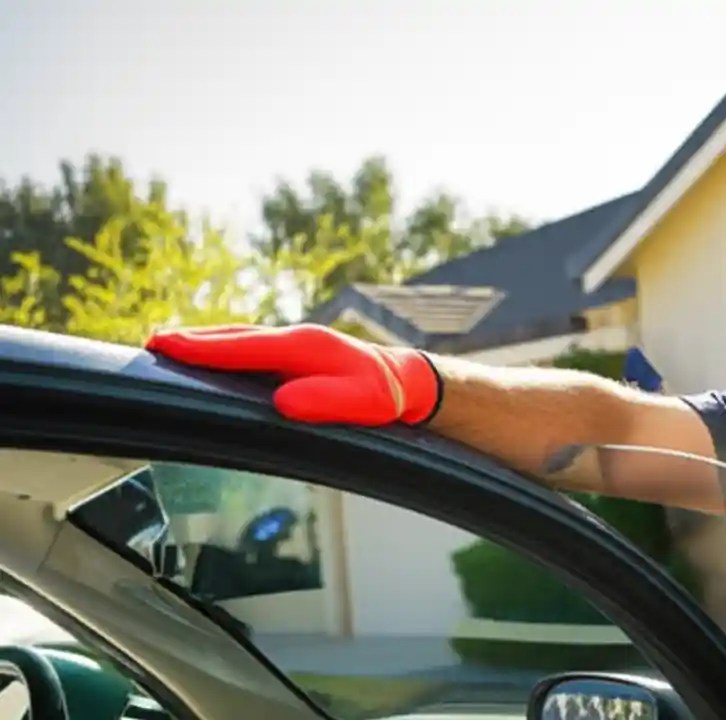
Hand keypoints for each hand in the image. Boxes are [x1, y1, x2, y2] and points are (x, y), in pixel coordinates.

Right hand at [145, 324, 441, 425]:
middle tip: (153, 343)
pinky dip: (226, 347)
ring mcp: (296, 342)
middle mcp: (296, 338)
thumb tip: (281, 404)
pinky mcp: (298, 352)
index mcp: (304, 347)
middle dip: (194, 339)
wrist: (408, 381)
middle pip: (235, 336)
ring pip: (242, 338)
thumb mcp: (359, 404)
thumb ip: (323, 402)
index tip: (165, 346)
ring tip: (170, 344)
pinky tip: (213, 355)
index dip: (202, 349)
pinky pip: (253, 347)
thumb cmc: (382, 395)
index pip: (243, 348)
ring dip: (207, 340)